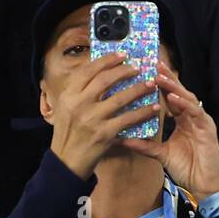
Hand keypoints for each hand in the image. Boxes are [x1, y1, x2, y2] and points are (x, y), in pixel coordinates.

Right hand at [49, 52, 160, 180]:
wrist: (66, 162)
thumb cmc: (68, 134)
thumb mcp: (65, 109)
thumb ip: (79, 93)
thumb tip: (100, 74)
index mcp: (68, 95)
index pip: (88, 70)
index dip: (107, 60)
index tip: (121, 55)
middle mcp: (79, 104)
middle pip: (105, 80)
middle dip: (125, 71)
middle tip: (138, 68)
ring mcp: (92, 119)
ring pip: (120, 97)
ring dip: (139, 88)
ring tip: (151, 84)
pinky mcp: (104, 134)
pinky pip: (128, 119)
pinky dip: (143, 112)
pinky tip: (153, 108)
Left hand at [123, 59, 218, 198]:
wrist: (203, 185)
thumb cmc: (186, 168)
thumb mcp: (161, 155)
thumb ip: (145, 145)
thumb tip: (123, 139)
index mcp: (181, 120)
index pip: (169, 98)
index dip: (158, 85)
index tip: (144, 73)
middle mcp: (191, 117)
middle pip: (178, 92)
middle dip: (166, 78)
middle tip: (153, 63)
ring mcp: (200, 120)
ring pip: (186, 98)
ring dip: (173, 86)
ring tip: (160, 76)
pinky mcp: (207, 127)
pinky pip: (195, 112)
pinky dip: (183, 103)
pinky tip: (173, 97)